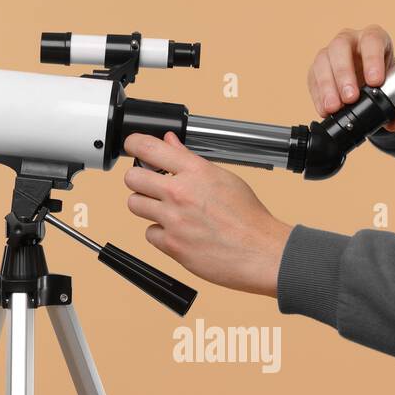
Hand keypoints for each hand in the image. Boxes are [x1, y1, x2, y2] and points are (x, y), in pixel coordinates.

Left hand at [123, 133, 291, 296]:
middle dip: (138, 180)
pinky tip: (177, 233)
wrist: (261, 252)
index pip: (149, 147)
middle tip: (150, 185)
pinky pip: (149, 233)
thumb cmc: (249, 218)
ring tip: (165, 210)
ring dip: (145, 206)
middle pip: (132, 178)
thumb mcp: (223, 178)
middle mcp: (180, 192)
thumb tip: (171, 143)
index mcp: (195, 171)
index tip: (133, 146)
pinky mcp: (171, 244)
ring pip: (134, 204)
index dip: (135, 144)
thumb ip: (190, 160)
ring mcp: (174, 219)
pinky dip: (160, 234)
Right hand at [307, 25, 394, 131]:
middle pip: (340, 48)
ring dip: (327, 86)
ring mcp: (329, 52)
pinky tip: (324, 109)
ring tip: (335, 107)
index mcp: (373, 37)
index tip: (375, 82)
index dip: (372, 60)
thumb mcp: (394, 85)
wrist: (369, 78)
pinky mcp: (316, 68)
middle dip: (344, 74)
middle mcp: (349, 40)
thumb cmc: (382, 75)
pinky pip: (313, 78)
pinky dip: (318, 95)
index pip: (371, 40)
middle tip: (351, 98)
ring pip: (322, 61)